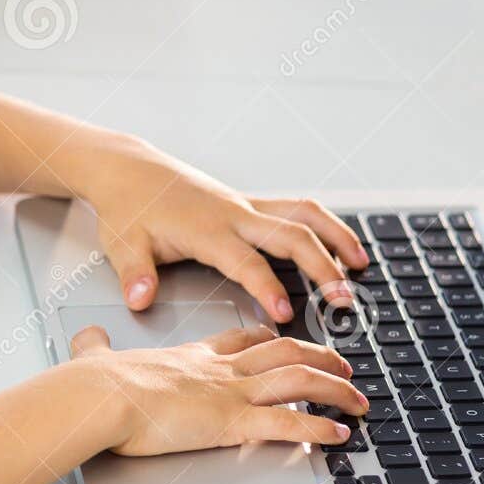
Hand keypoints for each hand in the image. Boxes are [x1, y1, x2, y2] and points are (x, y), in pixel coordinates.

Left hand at [69, 133, 368, 322]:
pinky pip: (294, 209)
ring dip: (335, 238)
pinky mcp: (247, 202)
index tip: (284, 314)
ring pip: (302, 215)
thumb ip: (135, 274)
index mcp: (206, 229)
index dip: (266, 287)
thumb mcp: (121, 244)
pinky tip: (339, 242)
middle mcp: (233, 214)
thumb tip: (139, 299)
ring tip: (362, 265)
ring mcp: (244, 205)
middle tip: (344, 301)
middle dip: (321, 268)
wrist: (129, 169)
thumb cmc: (127, 207)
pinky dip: (323, 224)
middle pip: (290, 236)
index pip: (246, 262)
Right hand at [70, 324, 366, 455]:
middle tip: (344, 365)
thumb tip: (87, 337)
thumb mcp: (96, 356)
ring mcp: (229, 393)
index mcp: (190, 356)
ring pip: (297, 380)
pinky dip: (319, 428)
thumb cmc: (97, 383)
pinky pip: (287, 422)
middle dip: (319, 356)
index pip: (240, 339)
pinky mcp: (232, 422)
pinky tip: (340, 435)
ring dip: (335, 390)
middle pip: (283, 352)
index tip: (286, 337)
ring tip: (359, 401)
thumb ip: (96, 346)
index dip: (268, 337)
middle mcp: (218, 370)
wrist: (100, 394)